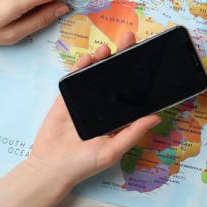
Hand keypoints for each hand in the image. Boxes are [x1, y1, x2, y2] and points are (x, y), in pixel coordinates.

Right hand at [28, 31, 159, 187]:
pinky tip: (88, 58)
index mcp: (118, 116)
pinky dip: (81, 66)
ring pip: (96, 72)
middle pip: (116, 75)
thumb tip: (156, 117)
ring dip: (102, 57)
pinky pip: (75, 77)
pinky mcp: (67, 97)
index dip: (140, 73)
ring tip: (106, 49)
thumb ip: (133, 132)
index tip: (148, 56)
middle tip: (129, 39)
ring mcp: (85, 99)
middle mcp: (104, 104)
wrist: (50, 167)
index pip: (132, 90)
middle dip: (122, 55)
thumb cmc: (84, 164)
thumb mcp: (113, 150)